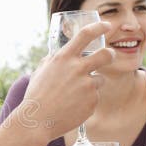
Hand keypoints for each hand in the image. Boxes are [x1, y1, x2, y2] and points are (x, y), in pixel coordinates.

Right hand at [17, 22, 113, 138]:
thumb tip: (57, 53)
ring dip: (92, 84)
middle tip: (108, 57)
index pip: (86, 35)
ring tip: (74, 95)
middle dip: (110, 54)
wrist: (37, 120)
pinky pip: (95, 97)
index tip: (107, 25)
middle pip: (106, 54)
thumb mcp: (40, 72)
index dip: (99, 27)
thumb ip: (52, 60)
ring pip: (100, 79)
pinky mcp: (92, 101)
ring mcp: (87, 86)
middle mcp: (77, 69)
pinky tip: (73, 106)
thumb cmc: (36, 96)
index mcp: (63, 58)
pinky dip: (86, 100)